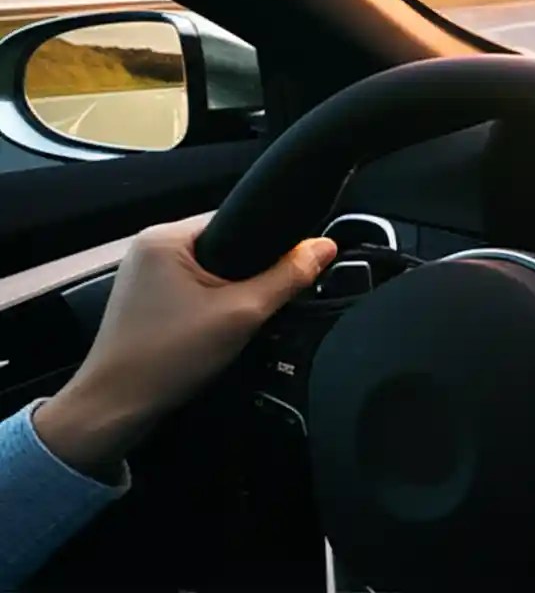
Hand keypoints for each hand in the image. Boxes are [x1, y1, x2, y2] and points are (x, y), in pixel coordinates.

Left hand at [34, 215, 336, 480]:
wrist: (115, 408)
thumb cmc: (168, 358)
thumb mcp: (241, 314)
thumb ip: (287, 277)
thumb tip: (324, 246)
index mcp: (165, 237)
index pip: (236, 220)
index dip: (270, 245)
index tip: (290, 272)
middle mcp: (149, 247)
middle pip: (225, 246)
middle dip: (249, 274)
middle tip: (261, 305)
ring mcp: (143, 275)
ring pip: (210, 271)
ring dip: (230, 293)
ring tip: (238, 320)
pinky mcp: (144, 301)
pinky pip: (193, 290)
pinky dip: (211, 306)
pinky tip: (216, 330)